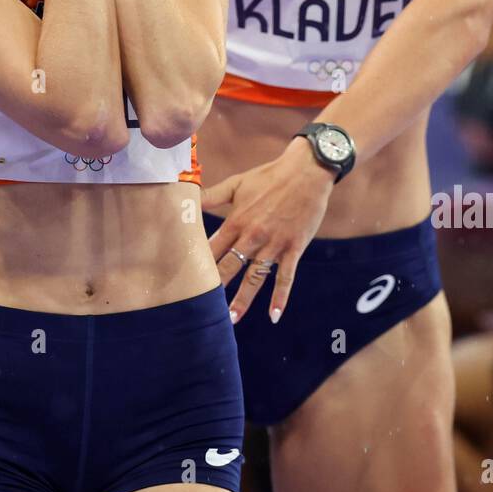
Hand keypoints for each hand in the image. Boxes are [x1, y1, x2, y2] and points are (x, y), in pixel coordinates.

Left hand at [201, 138, 333, 323]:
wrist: (306, 172)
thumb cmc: (269, 176)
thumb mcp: (237, 182)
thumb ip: (212, 195)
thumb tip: (188, 196)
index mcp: (236, 221)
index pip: (212, 248)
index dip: (199, 264)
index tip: (186, 281)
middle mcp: (253, 236)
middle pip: (229, 267)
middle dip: (215, 288)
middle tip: (202, 308)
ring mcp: (274, 244)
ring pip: (255, 277)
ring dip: (243, 299)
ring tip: (232, 319)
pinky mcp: (294, 248)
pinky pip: (286, 277)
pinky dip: (280, 297)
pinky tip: (274, 315)